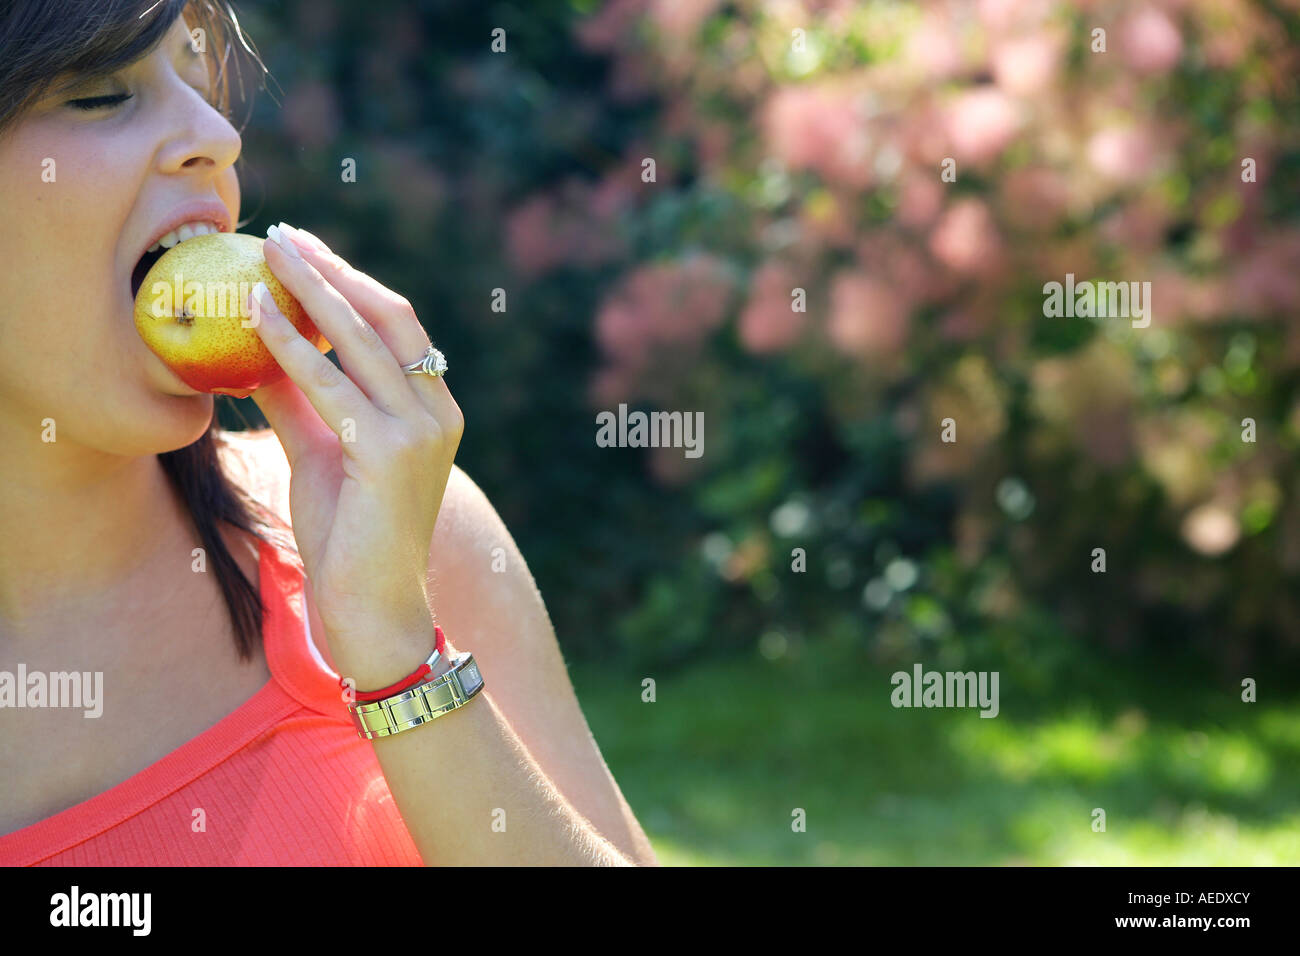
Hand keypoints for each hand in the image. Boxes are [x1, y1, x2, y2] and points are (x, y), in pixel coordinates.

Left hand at [245, 222, 462, 681]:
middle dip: (334, 270)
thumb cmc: (349, 535)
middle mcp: (437, 412)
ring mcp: (421, 431)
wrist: (372, 606)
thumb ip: (301, 402)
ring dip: (312, 289)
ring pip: (364, 340)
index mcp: (433, 409)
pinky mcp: (392, 453)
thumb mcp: (322, 453)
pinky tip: (257, 313)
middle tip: (286, 233)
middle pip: (388, 317)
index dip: (350, 282)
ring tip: (271, 252)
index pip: (396, 327)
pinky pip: (332, 384)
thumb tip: (258, 353)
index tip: (305, 251)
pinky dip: (293, 344)